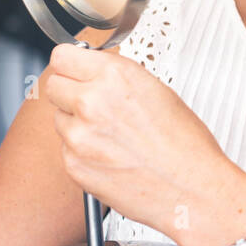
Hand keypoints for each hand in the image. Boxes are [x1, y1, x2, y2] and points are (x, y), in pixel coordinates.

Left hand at [42, 43, 239, 239]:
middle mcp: (92, 102)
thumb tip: (95, 74)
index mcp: (115, 77)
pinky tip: (111, 156)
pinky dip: (82, 151)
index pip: (63, 56)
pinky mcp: (73, 165)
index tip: (77, 72)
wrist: (191, 189)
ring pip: (59, 118)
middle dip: (70, 92)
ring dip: (77, 124)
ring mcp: (78, 136)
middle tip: (94, 105)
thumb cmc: (185, 145)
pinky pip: (66, 148)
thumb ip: (118, 79)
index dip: (73, 66)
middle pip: (53, 85)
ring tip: (112, 136)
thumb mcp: (158, 92)